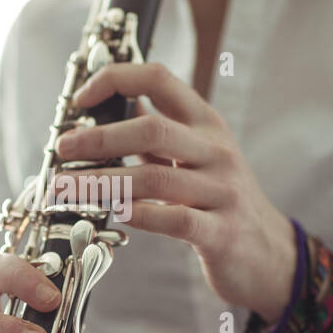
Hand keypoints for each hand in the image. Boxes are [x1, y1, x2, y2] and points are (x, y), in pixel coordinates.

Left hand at [55, 63, 295, 319]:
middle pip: (151, 129)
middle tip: (63, 149)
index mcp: (207, 123)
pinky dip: (139, 215)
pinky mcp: (221, 232)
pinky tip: (115, 214)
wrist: (270, 253)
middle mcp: (217, 150)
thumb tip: (117, 99)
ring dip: (103, 183)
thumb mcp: (198, 155)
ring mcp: (222, 191)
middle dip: (99, 138)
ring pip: (154, 179)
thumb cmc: (221, 201)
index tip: (81, 99)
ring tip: (69, 189)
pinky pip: (174, 220)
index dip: (115, 80)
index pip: (159, 79)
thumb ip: (160, 132)